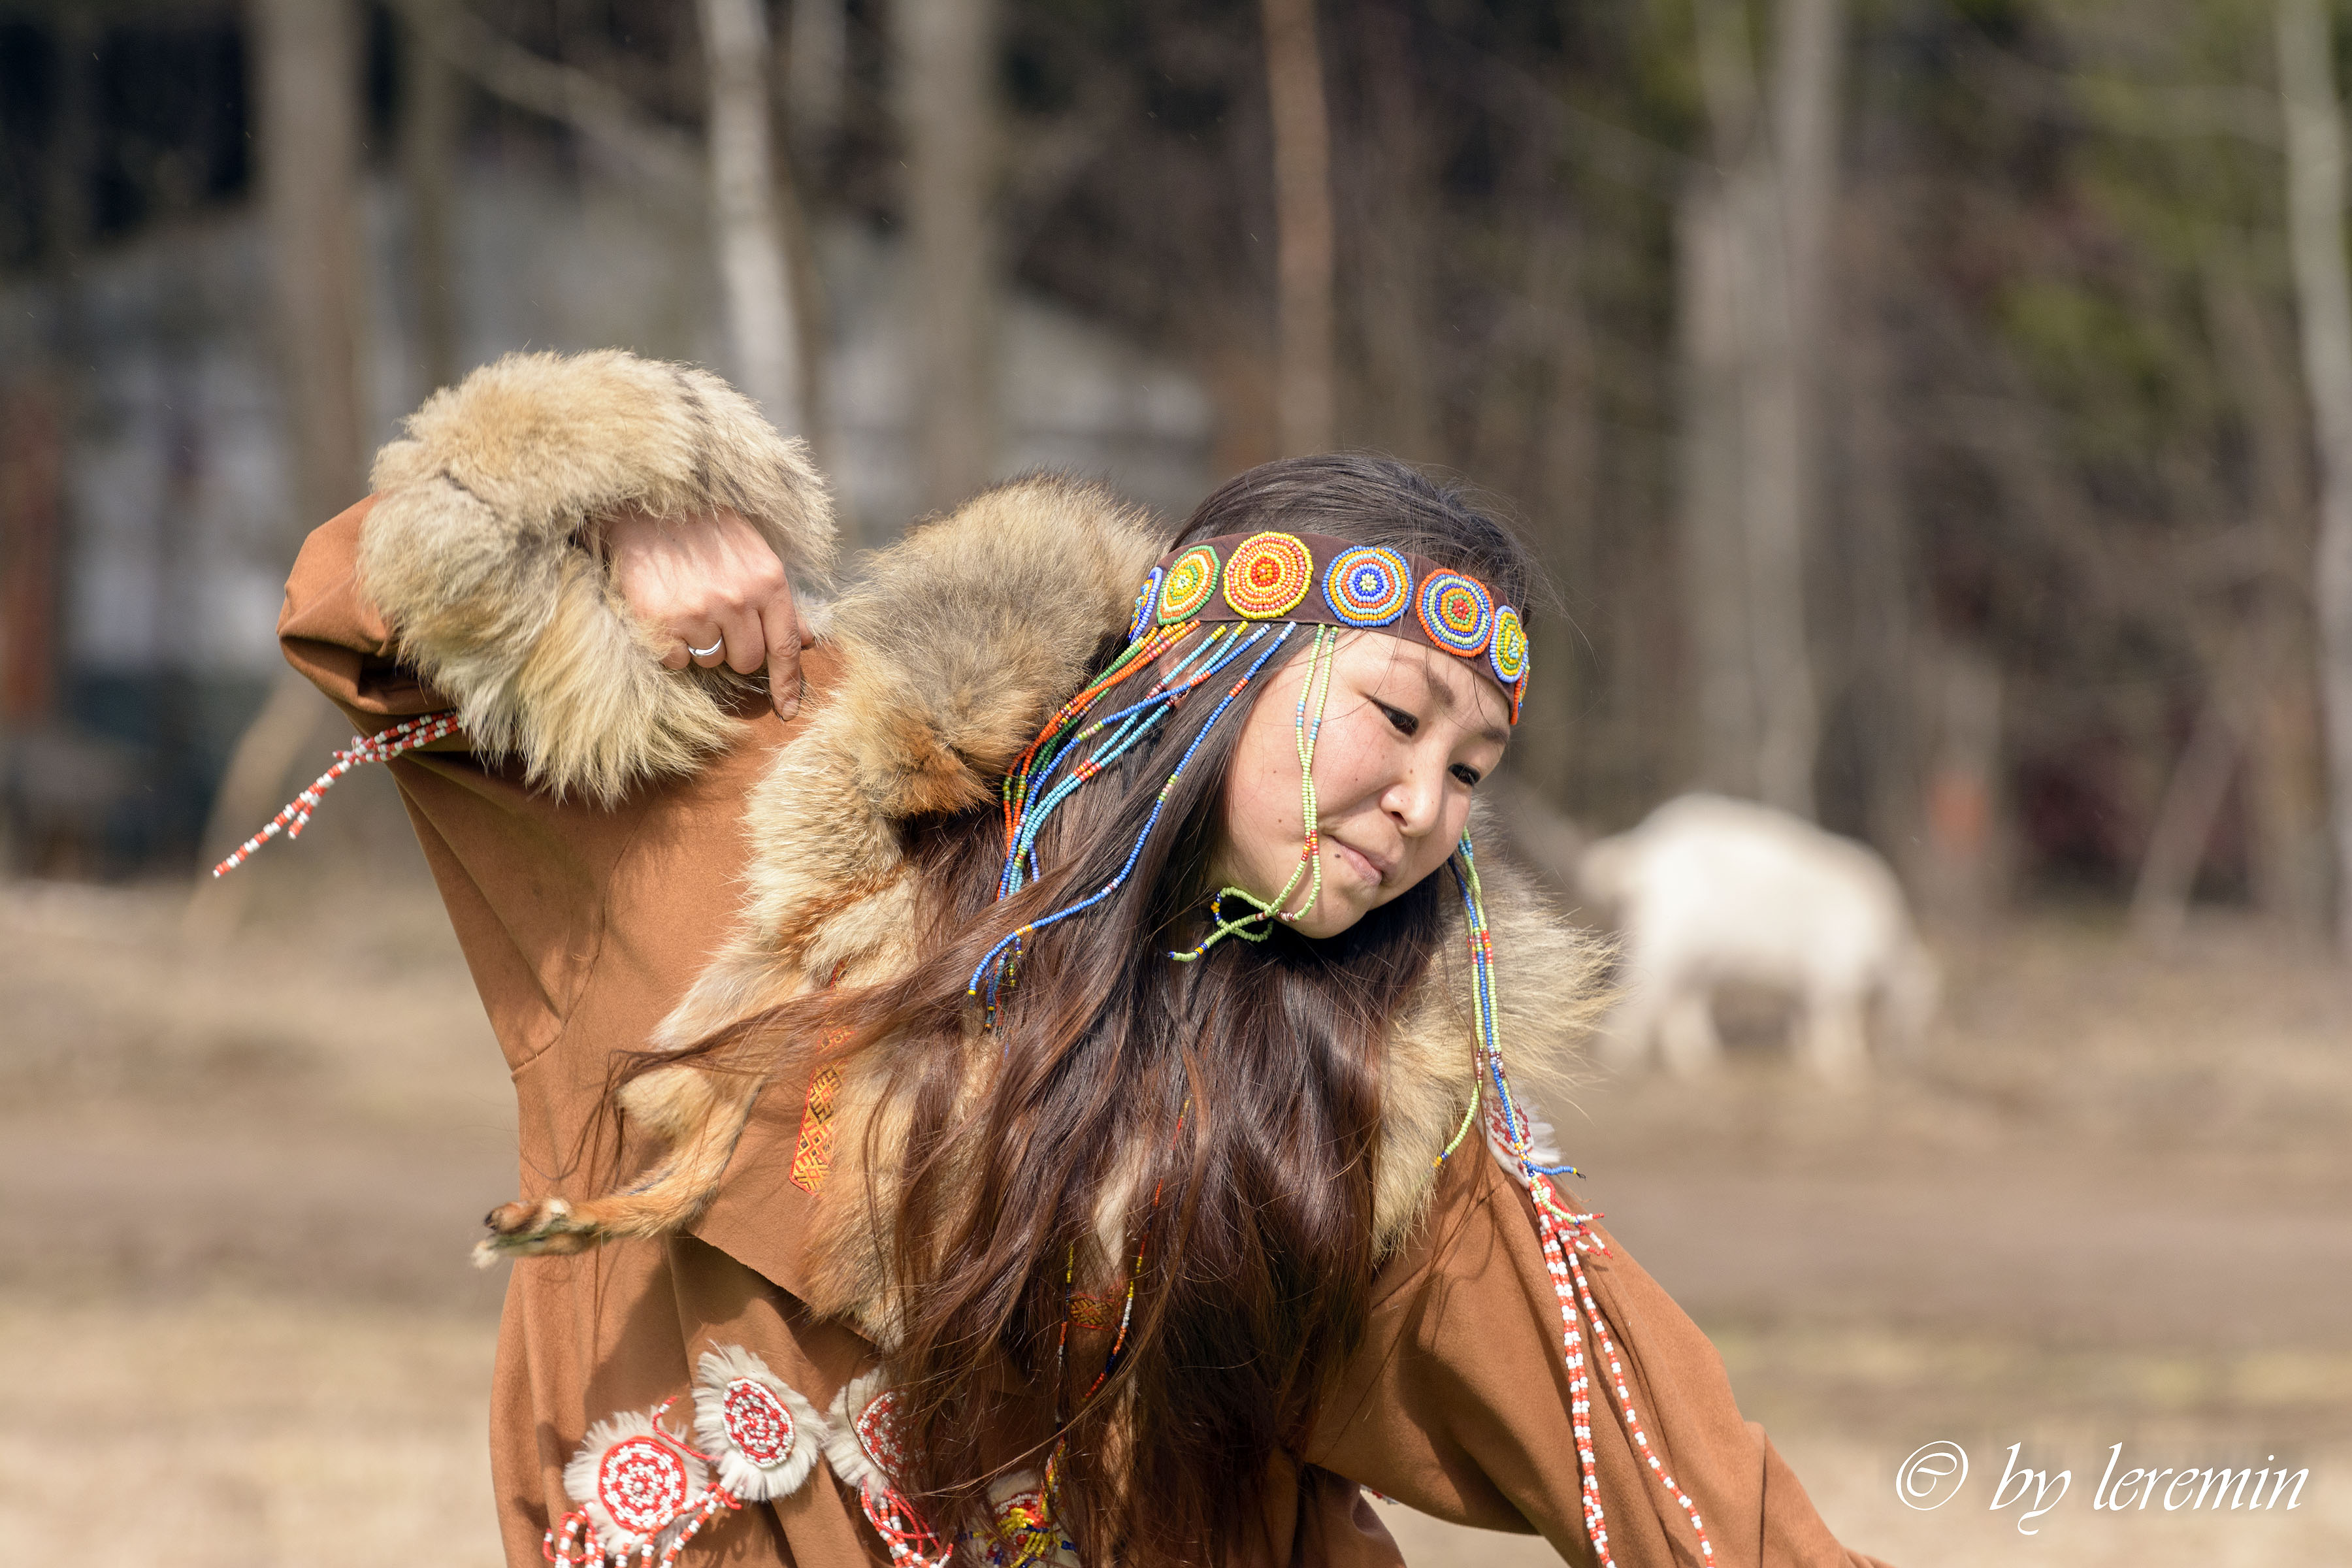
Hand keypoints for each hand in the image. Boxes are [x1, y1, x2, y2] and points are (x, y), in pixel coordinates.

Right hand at [603, 506, 812, 718]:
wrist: (645, 504)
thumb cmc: (706, 528)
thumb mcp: (755, 553)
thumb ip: (781, 600)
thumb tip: (810, 639)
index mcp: (768, 581)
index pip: (785, 647)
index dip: (788, 684)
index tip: (789, 711)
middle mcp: (737, 599)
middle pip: (747, 661)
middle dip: (735, 648)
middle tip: (716, 616)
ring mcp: (699, 612)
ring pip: (711, 660)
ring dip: (702, 643)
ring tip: (688, 603)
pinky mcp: (662, 621)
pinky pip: (676, 660)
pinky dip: (672, 645)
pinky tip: (666, 611)